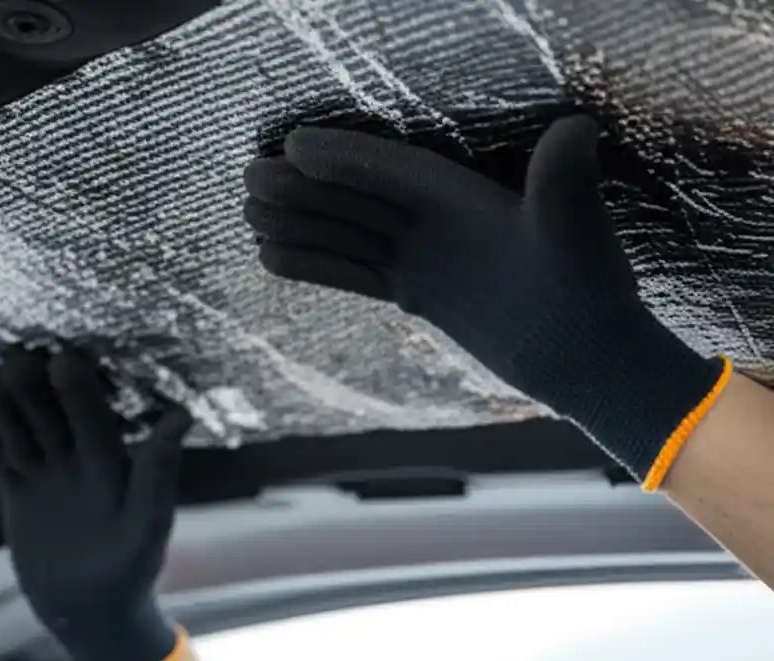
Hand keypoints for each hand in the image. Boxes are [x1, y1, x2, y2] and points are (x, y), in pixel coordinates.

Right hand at [0, 348, 191, 660]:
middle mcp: (78, 457)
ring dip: (11, 400)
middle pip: (52, 411)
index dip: (79, 390)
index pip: (93, 417)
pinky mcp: (16, 485)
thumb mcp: (146, 523)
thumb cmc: (129, 568)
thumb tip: (183, 415)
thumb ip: (158, 472)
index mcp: (113, 462)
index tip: (62, 359)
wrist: (87, 608)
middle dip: (37, 386)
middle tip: (21, 359)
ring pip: (22, 424)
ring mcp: (45, 469)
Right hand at [246, 116, 725, 485]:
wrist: (587, 357)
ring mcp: (426, 257)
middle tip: (249, 176)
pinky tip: (272, 258)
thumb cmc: (587, 288)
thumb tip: (576, 130)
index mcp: (465, 198)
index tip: (294, 144)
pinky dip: (316, 265)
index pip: (392, 170)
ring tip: (247, 214)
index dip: (345, 157)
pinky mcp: (419, 291)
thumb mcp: (574, 230)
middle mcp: (439, 222)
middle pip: (359, 197)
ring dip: (300, 223)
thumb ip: (565, 181)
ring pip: (348, 234)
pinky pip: (355, 273)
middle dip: (305, 186)